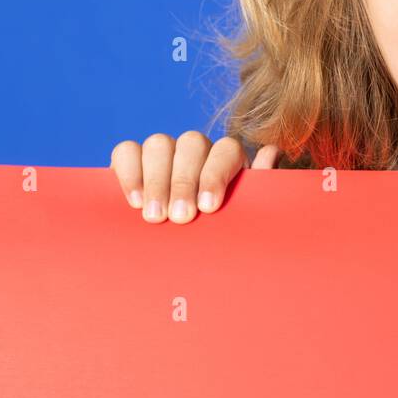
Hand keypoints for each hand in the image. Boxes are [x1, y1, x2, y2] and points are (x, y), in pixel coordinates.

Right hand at [109, 133, 278, 223]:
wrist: (185, 253)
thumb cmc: (220, 234)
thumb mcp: (241, 218)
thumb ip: (258, 188)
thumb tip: (271, 152)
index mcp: (227, 159)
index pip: (226, 149)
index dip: (216, 174)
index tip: (208, 207)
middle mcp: (196, 150)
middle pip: (191, 144)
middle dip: (184, 182)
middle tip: (180, 218)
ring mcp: (164, 152)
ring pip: (159, 144)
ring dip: (156, 180)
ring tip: (155, 217)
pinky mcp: (132, 161)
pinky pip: (126, 151)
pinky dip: (129, 172)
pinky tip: (134, 203)